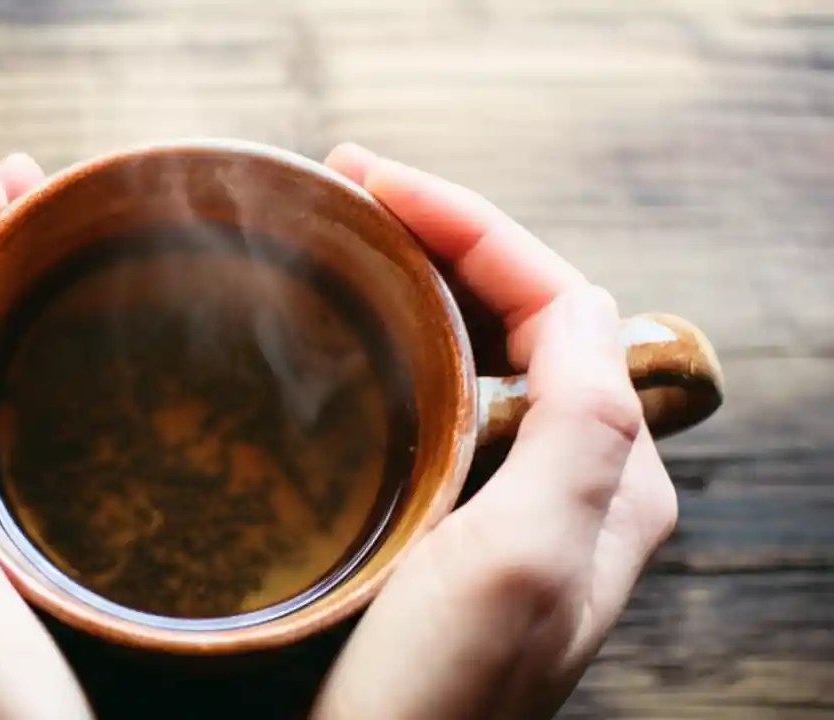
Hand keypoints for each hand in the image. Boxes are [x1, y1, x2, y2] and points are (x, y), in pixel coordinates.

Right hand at [313, 144, 677, 718]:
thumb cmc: (432, 701)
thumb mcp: (527, 559)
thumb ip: (585, 428)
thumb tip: (578, 300)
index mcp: (605, 477)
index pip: (557, 302)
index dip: (469, 223)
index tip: (370, 180)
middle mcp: (566, 482)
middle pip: (518, 315)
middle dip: (441, 237)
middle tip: (346, 190)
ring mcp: (501, 505)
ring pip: (474, 353)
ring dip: (417, 282)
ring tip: (340, 236)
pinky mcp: (439, 528)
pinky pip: (434, 404)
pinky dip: (392, 345)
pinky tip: (343, 336)